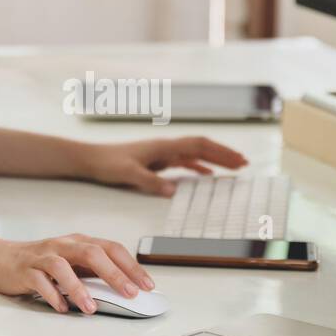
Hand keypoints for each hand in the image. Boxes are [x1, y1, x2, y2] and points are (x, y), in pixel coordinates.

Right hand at [0, 233, 155, 314]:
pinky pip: (40, 282)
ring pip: (64, 267)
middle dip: (114, 274)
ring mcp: (43, 256)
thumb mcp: (72, 262)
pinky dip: (53, 296)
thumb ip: (93, 272)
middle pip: (93, 253)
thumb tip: (125, 288)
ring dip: (80, 289)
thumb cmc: (41, 263)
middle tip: (130, 294)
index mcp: (79, 242)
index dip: (131, 266)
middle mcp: (63, 245)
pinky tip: (62, 308)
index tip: (147, 285)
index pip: (112, 249)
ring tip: (91, 308)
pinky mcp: (25, 270)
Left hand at [82, 136, 248, 196]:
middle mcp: (166, 147)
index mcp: (163, 146)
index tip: (238, 160)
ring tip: (233, 168)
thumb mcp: (129, 174)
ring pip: (195, 154)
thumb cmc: (108, 163)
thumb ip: (150, 181)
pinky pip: (184, 162)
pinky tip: (206, 175)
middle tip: (244, 164)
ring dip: (214, 160)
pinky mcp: (156, 161)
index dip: (220, 152)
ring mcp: (162, 153)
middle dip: (224, 154)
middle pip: (202, 147)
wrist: (91, 158)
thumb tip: (173, 189)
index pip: (199, 146)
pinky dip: (199, 167)